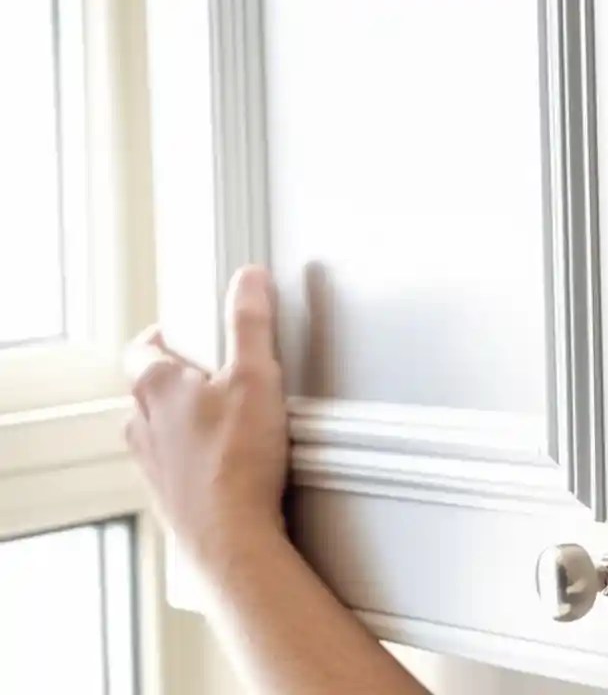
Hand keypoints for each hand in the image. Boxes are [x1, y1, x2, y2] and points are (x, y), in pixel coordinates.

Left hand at [124, 266, 288, 564]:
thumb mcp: (256, 375)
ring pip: (161, 431)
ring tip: (225, 420)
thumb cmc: (237, 461)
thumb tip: (248, 280)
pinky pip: (179, 467)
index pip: (142, 348)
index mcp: (154, 387)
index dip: (162, 336)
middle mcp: (142, 425)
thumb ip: (251, 322)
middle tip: (213, 373)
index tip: (179, 331)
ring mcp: (153, 464)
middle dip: (180, 379)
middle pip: (151, 389)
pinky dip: (198, 460)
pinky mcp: (171, 497)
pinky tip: (231, 464)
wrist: (233, 537)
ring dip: (186, 422)